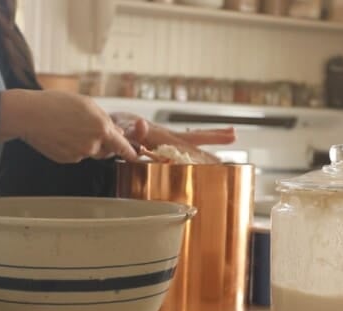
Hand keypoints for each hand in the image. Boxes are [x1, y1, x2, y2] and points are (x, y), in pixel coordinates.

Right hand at [0, 90, 137, 162]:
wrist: (30, 115)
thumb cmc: (56, 104)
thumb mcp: (87, 104)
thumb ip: (104, 119)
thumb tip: (116, 132)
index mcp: (101, 128)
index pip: (122, 146)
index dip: (130, 151)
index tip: (135, 155)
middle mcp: (93, 145)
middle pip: (107, 149)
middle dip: (103, 142)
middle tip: (86, 127)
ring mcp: (80, 154)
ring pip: (91, 152)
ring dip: (87, 143)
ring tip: (69, 127)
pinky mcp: (67, 159)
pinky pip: (77, 155)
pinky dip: (72, 147)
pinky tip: (61, 134)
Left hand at [110, 112, 235, 162]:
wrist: (108, 126)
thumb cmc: (114, 128)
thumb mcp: (121, 128)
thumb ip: (132, 129)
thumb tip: (141, 124)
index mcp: (162, 135)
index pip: (188, 141)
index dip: (206, 140)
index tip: (225, 142)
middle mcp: (166, 136)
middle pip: (194, 138)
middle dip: (214, 136)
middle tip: (234, 134)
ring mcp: (164, 141)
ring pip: (190, 143)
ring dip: (210, 140)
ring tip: (230, 136)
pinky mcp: (159, 145)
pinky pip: (179, 150)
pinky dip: (195, 150)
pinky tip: (204, 155)